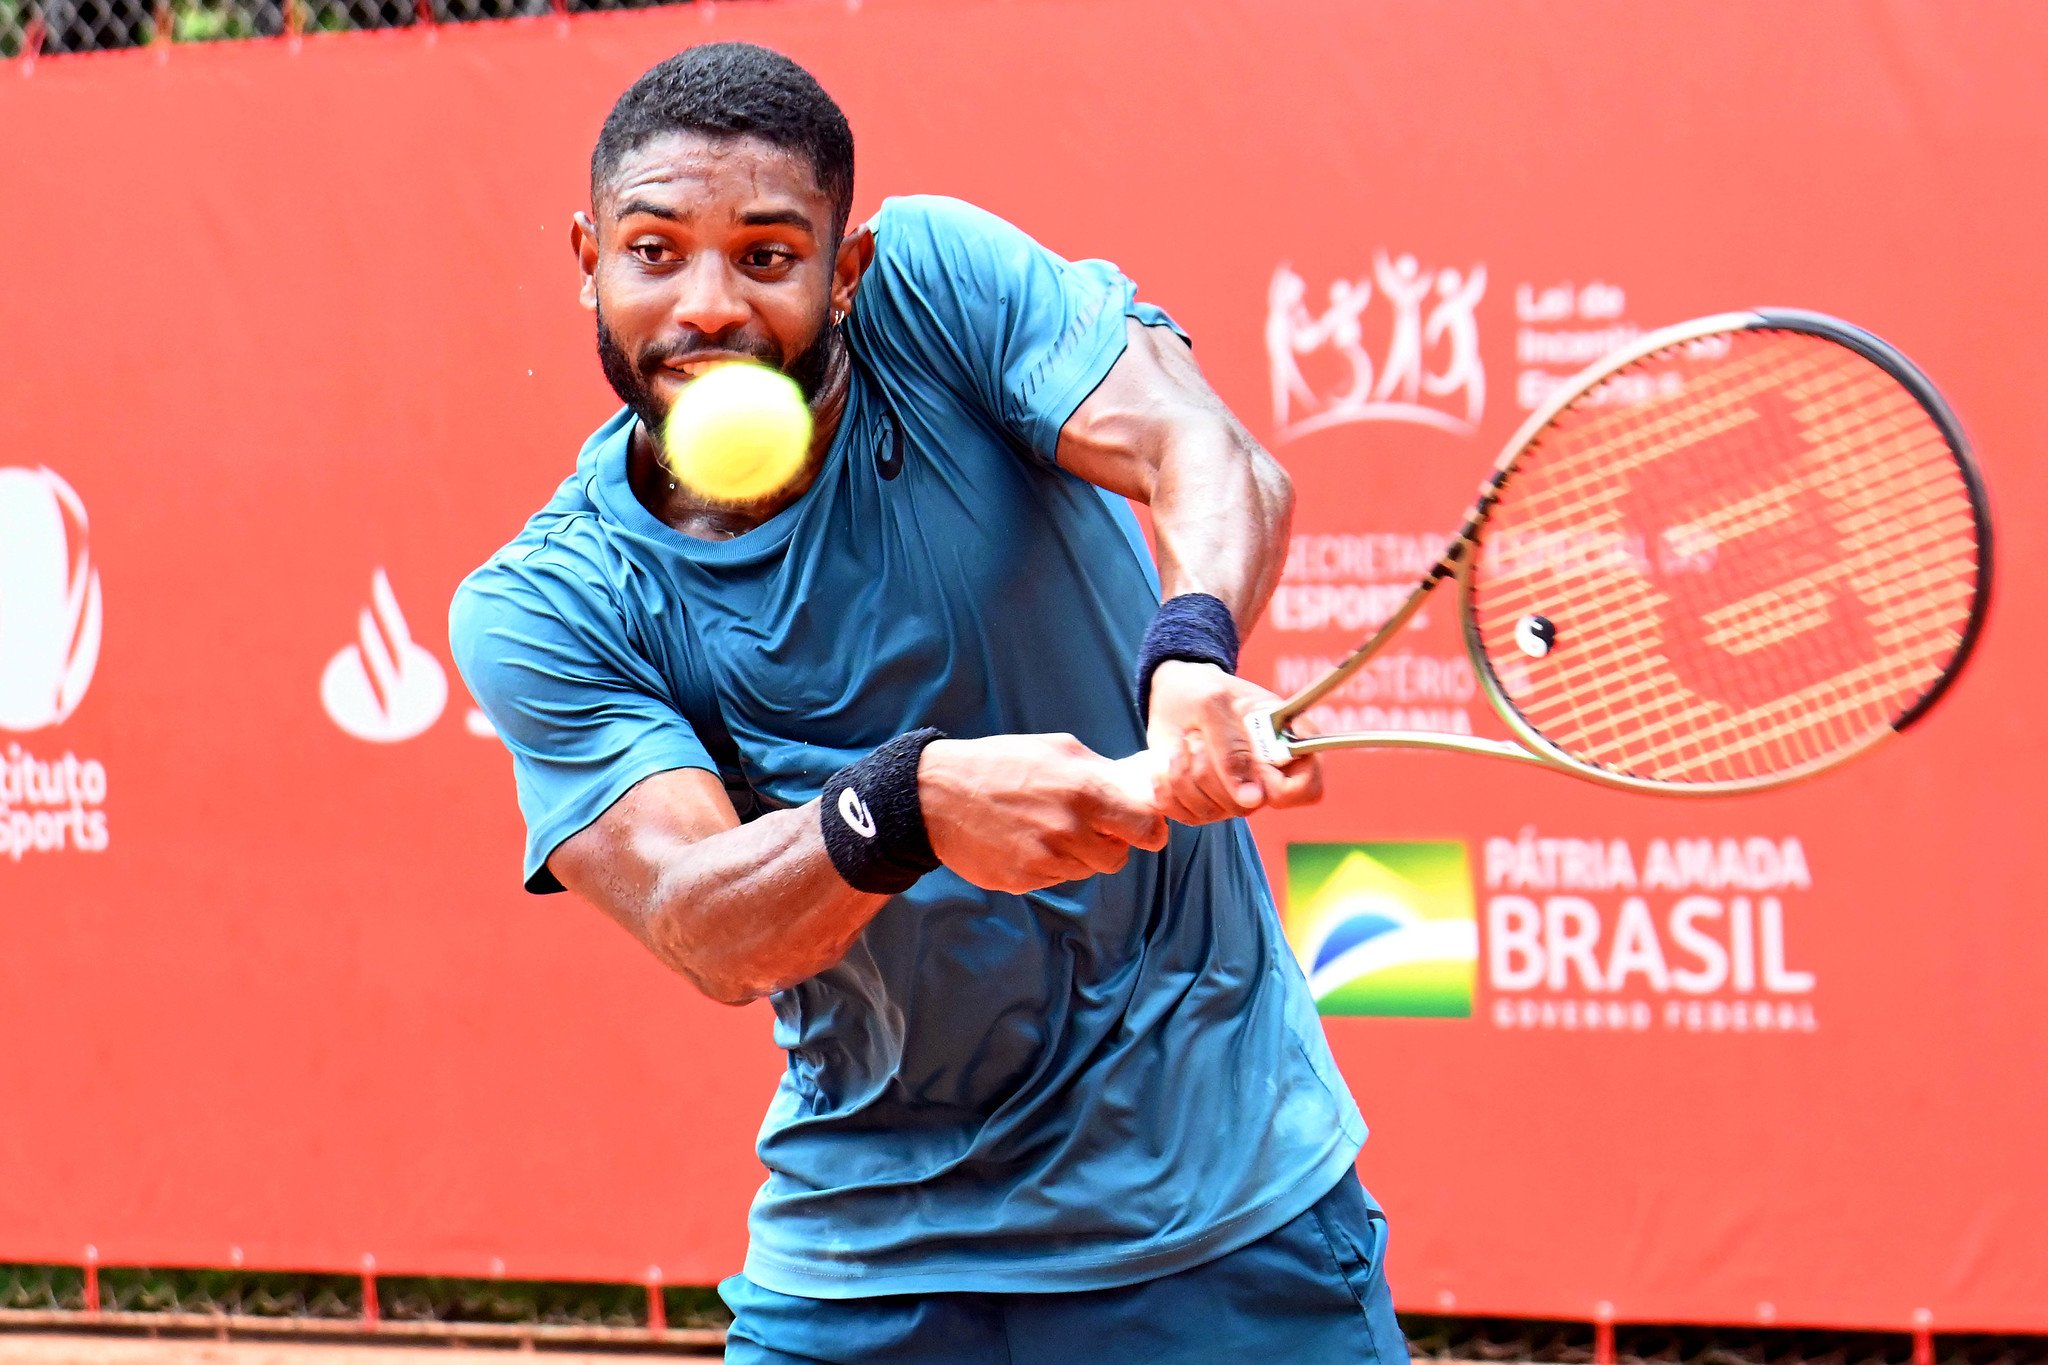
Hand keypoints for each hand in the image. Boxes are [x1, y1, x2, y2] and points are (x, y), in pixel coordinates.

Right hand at [919, 734, 1170, 893]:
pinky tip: (1024, 840)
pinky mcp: (1024, 880)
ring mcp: (1045, 859)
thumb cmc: (1000, 763)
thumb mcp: (1057, 749)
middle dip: (1108, 843)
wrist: (937, 795)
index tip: (1142, 828)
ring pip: (1086, 869)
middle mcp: (1069, 830)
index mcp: (1084, 792)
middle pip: (1117, 856)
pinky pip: (1055, 878)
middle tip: (1084, 825)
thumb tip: (1140, 791)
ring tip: (1046, 828)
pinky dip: (1048, 864)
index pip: (1146, 829)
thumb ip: (1102, 772)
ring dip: (1077, 854)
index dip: (1149, 830)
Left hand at [1143, 660, 1322, 824]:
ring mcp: (1235, 795)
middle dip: (1212, 769)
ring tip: (1185, 741)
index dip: (1280, 787)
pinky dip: (1168, 788)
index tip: (1250, 763)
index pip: (1308, 789)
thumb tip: (1252, 800)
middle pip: (1249, 805)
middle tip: (1199, 735)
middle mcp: (1266, 778)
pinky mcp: (1204, 804)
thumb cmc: (1203, 690)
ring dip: (1186, 774)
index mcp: (1288, 744)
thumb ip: (1234, 748)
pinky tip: (1166, 763)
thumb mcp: (1215, 704)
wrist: (1173, 694)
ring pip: (1215, 811)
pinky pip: (1186, 815)